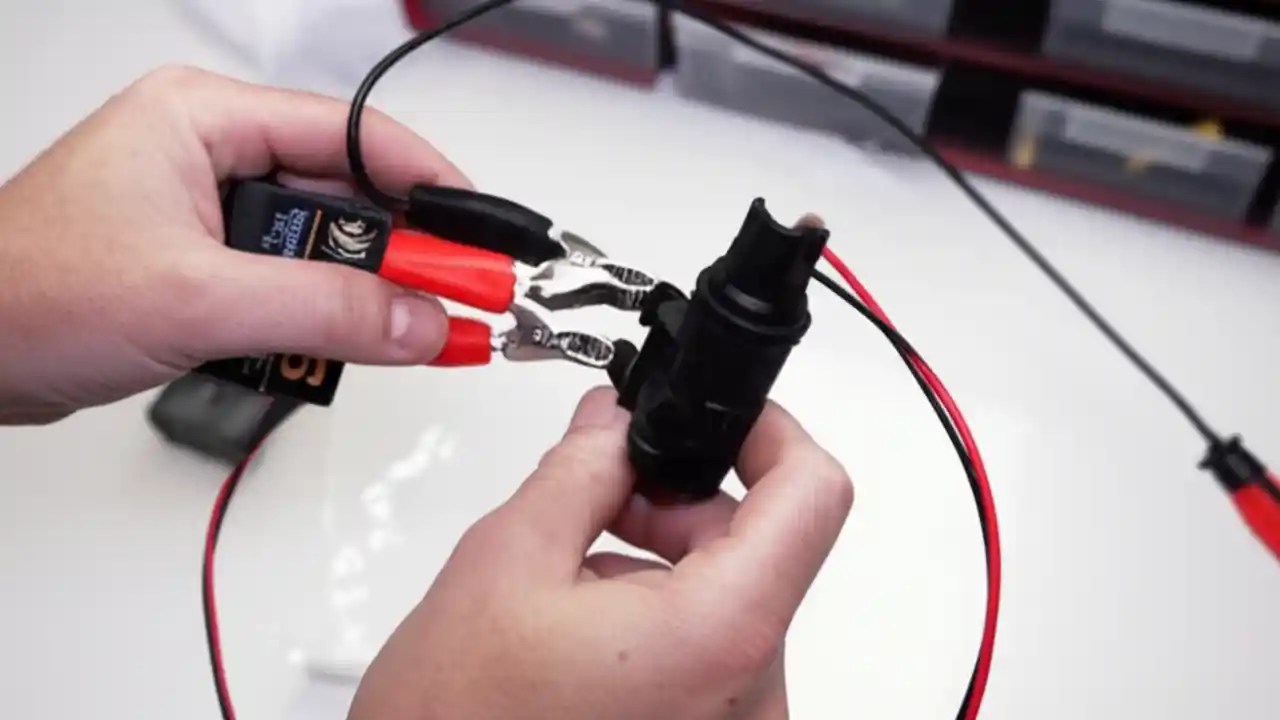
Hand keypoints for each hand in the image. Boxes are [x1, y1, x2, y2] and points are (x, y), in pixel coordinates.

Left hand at [0, 66, 468, 423]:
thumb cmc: (24, 292)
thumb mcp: (197, 298)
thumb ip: (324, 310)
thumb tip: (420, 322)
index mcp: (204, 118)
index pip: (352, 136)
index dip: (430, 184)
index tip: (482, 237)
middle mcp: (211, 155)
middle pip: (348, 196)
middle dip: (401, 256)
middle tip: (457, 301)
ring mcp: (208, 214)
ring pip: (324, 249)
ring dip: (357, 299)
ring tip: (397, 337)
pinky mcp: (203, 267)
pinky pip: (290, 286)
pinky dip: (318, 322)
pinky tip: (329, 349)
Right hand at [349, 388, 853, 719]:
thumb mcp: (507, 560)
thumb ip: (582, 468)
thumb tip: (616, 419)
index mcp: (719, 635)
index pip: (813, 496)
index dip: (770, 433)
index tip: (722, 416)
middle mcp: (750, 695)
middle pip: (763, 546)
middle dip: (681, 503)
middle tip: (603, 493)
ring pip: (734, 595)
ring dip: (663, 561)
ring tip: (570, 577)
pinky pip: (717, 650)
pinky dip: (663, 614)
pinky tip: (584, 624)